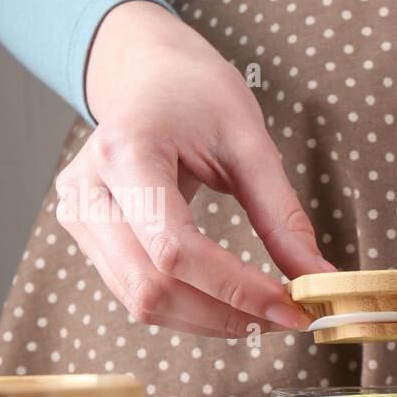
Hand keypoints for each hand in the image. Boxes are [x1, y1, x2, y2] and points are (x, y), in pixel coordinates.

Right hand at [55, 0, 332, 336]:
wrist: (148, 75)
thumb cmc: (198, 96)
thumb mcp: (250, 142)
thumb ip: (282, 215)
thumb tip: (317, 276)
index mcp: (126, 152)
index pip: (176, 249)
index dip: (237, 289)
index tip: (291, 307)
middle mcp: (88, 189)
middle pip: (151, 286)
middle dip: (225, 315)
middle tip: (284, 318)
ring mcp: (78, 215)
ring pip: (139, 301)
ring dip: (207, 321)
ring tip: (261, 315)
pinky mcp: (86, 235)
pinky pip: (133, 292)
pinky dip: (186, 309)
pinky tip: (228, 303)